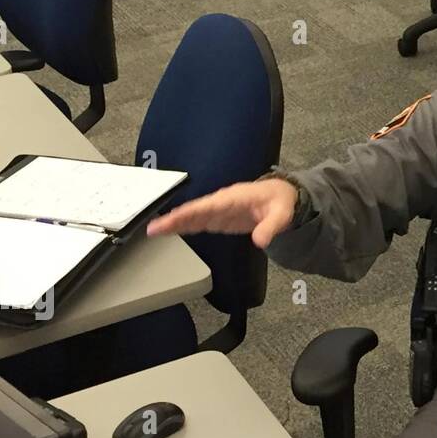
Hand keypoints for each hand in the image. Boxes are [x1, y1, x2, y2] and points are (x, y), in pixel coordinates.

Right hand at [146, 179, 297, 249]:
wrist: (281, 195)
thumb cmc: (280, 201)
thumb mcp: (282, 214)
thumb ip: (271, 227)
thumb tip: (260, 241)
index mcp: (234, 198)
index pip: (209, 205)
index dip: (191, 212)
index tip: (174, 218)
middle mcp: (223, 202)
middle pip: (195, 210)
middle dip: (175, 218)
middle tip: (154, 228)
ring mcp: (220, 210)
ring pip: (194, 216)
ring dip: (175, 223)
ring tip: (154, 230)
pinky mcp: (220, 218)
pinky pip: (199, 221)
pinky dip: (185, 226)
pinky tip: (171, 231)